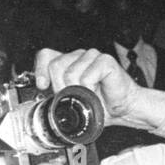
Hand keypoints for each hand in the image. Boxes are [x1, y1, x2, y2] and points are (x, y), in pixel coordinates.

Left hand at [32, 46, 164, 129]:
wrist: (124, 108)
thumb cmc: (101, 104)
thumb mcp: (71, 100)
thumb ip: (55, 93)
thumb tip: (40, 95)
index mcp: (69, 62)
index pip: (46, 55)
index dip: (40, 69)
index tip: (43, 86)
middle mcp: (79, 56)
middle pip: (55, 65)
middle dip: (60, 87)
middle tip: (74, 97)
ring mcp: (93, 56)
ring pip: (70, 72)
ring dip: (78, 91)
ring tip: (89, 96)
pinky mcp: (105, 61)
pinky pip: (87, 77)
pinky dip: (90, 90)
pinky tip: (98, 92)